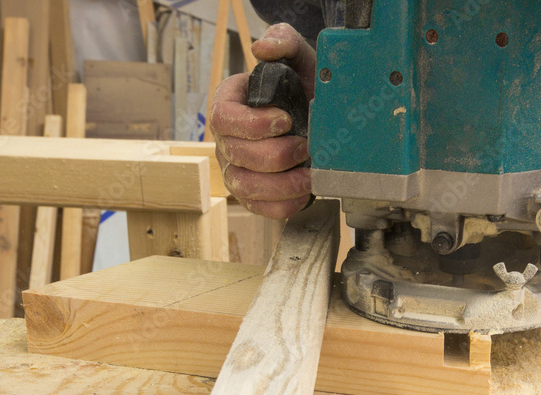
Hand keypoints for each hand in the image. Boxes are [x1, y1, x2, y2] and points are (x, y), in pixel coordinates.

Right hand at [209, 23, 315, 218]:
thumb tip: (262, 49)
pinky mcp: (252, 194)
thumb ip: (283, 41)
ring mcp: (236, 168)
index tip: (284, 120)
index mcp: (229, 103)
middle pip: (235, 155)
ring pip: (245, 186)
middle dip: (275, 155)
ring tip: (308, 175)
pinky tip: (303, 194)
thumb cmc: (303, 86)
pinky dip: (282, 205)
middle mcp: (226, 139)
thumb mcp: (299, 57)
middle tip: (304, 146)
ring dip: (280, 184)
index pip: (222, 118)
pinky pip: (258, 208)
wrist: (318, 117)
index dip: (252, 124)